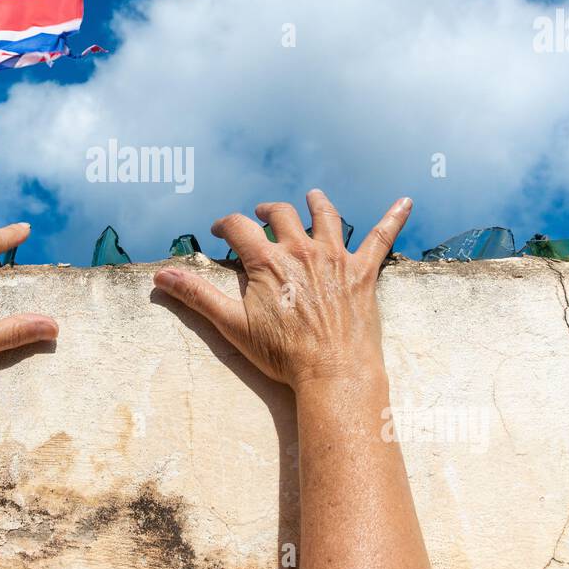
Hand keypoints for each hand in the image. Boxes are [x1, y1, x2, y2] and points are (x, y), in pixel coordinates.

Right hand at [153, 189, 410, 390]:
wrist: (333, 372)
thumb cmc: (282, 354)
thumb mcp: (232, 325)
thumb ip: (197, 295)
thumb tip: (161, 276)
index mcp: (267, 259)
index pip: (238, 226)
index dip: (224, 225)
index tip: (219, 231)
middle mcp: (301, 249)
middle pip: (282, 213)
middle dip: (268, 210)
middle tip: (262, 214)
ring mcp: (335, 257)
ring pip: (326, 216)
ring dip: (317, 203)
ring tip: (312, 197)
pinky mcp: (364, 271)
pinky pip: (382, 237)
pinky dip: (395, 218)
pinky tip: (408, 202)